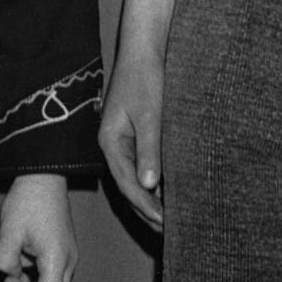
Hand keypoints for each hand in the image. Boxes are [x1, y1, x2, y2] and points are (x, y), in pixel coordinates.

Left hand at [0, 172, 76, 281]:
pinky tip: (19, 260)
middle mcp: (68, 261)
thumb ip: (5, 261)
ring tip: (11, 267)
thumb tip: (8, 275)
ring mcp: (68, 255)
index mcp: (57, 259)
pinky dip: (34, 275)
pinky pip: (50, 273)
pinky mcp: (63, 249)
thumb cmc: (28, 200)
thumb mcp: (9, 232)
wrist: (43, 174)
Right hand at [98, 0, 174, 228]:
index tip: (165, 222)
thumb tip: (148, 185)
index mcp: (110, 141)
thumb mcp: (149, 115)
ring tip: (171, 220)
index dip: (145, 205)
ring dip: (150, 200)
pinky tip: (169, 193)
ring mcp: (122, 142)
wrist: (145, 50)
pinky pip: (141, 168)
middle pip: (127, 187)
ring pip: (134, 180)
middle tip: (171, 230)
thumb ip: (148, 150)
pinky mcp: (134, 137)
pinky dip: (154, 185)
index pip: (126, 184)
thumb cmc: (146, 79)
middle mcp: (113, 145)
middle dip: (147, 210)